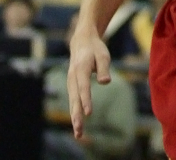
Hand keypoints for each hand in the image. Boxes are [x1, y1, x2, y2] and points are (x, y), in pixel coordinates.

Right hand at [68, 22, 110, 138]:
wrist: (81, 42)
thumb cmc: (95, 49)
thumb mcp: (103, 54)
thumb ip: (103, 68)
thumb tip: (105, 82)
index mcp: (81, 68)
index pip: (83, 87)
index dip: (86, 100)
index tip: (88, 113)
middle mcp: (73, 77)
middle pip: (75, 99)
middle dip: (77, 116)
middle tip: (79, 131)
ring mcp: (70, 82)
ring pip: (72, 102)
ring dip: (74, 118)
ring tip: (78, 133)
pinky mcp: (71, 86)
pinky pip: (72, 101)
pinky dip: (74, 113)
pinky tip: (78, 124)